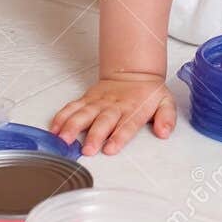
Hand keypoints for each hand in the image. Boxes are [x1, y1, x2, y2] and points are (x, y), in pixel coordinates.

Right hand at [50, 73, 176, 156]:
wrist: (132, 71)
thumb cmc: (147, 92)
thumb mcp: (165, 102)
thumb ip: (167, 118)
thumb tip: (164, 131)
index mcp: (133, 109)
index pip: (127, 124)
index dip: (118, 137)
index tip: (110, 148)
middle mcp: (114, 106)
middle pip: (102, 121)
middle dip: (94, 135)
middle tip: (88, 149)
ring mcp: (98, 102)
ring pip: (83, 114)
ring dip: (72, 127)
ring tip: (64, 139)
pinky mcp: (87, 99)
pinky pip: (72, 107)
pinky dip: (62, 117)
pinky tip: (55, 129)